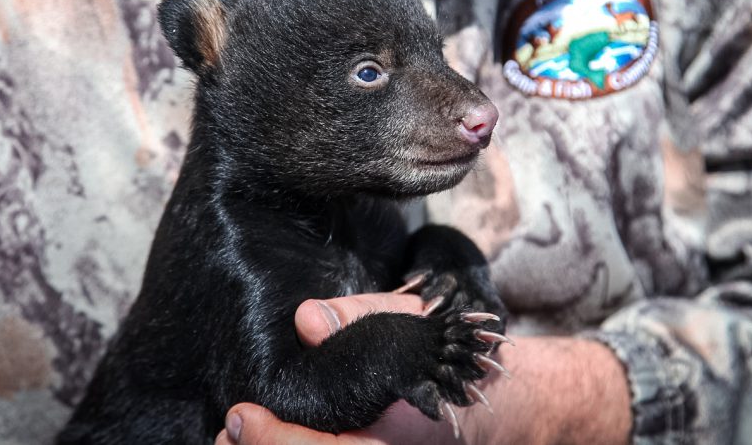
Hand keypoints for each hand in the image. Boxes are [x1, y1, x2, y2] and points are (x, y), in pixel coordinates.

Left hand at [215, 293, 632, 444]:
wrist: (522, 406)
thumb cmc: (468, 360)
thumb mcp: (425, 324)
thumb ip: (368, 318)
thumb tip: (306, 319)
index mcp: (412, 430)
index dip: (281, 441)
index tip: (239, 417)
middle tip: (228, 429)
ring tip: (243, 437)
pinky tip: (280, 438)